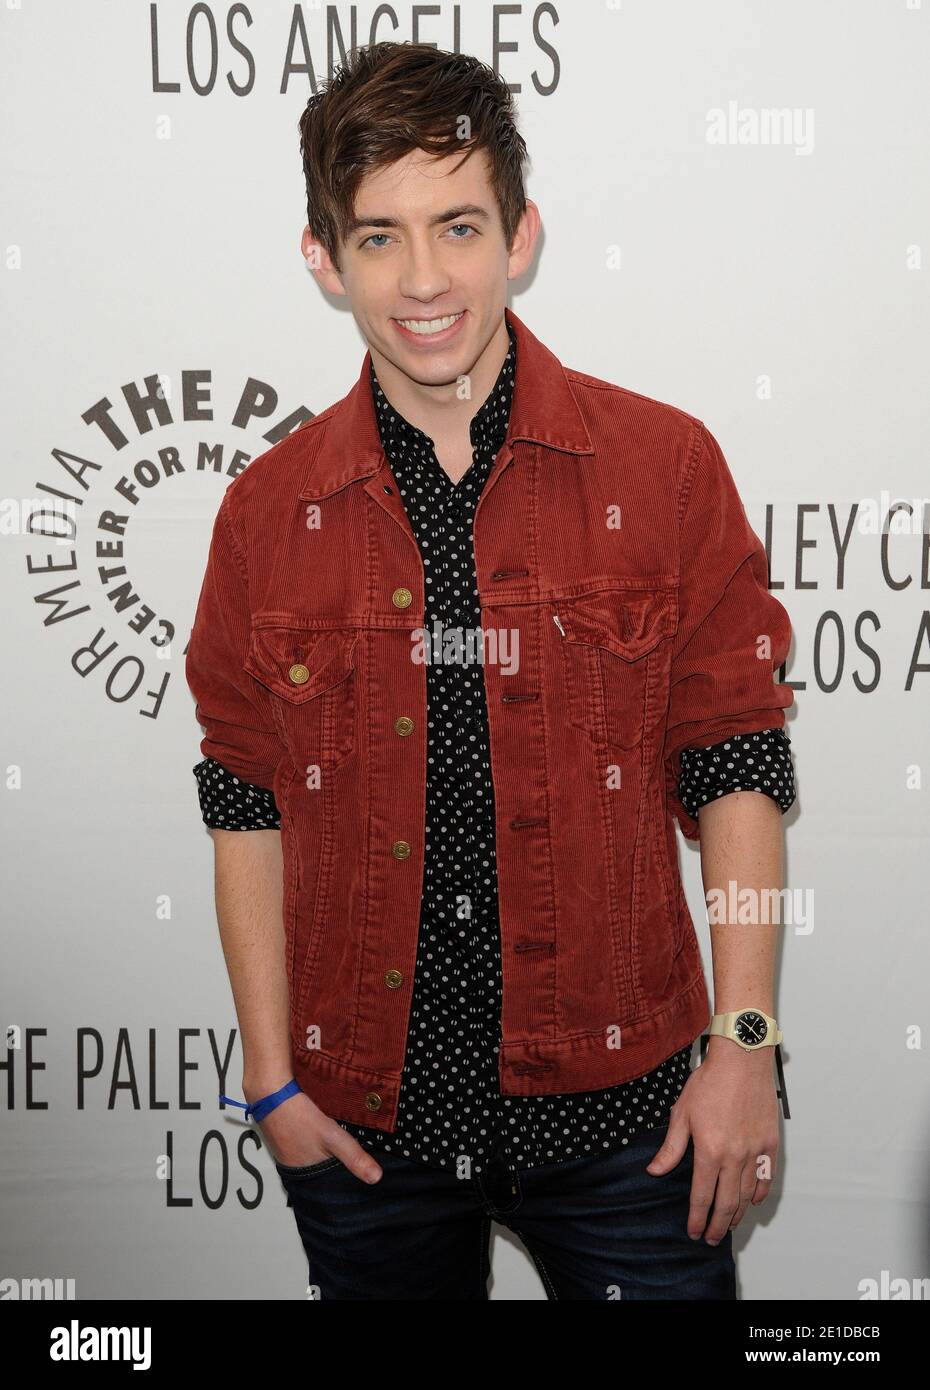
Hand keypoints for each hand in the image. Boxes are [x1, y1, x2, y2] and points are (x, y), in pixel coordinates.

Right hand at [242, 1074, 382, 1184]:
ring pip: (312, 1160)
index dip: (342, 1187)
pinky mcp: (284, 1139)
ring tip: (343, 1155)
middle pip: (320, 1174)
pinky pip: (304, 1148)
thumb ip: (353, 1156)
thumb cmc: (299, 1117)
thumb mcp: (332, 1136)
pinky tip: (323, 1139)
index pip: (327, 1190)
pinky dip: (315, 1146)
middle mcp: (293, 1169)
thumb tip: (377, 1179)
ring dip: (325, 1158)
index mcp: (304, 1175)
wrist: (270, 1093)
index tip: (359, 1187)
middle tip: (356, 1168)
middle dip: (335, 1172)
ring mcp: (286, 1153)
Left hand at [644, 1038, 778, 1243]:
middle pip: (727, 1204)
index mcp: (710, 1151)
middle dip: (718, 1226)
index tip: (693, 1232)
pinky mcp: (770, 1143)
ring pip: (747, 1195)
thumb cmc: (710, 1082)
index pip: (702, 1196)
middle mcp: (734, 1157)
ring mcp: (755, 1151)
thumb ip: (671, 1148)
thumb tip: (655, 1171)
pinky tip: (752, 1201)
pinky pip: (766, 1177)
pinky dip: (759, 1193)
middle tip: (711, 1238)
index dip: (697, 1218)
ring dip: (738, 1214)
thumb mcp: (681, 1113)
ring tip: (729, 1225)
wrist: (742, 1061)